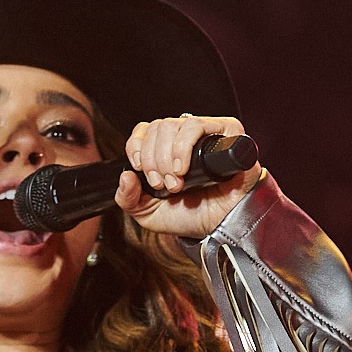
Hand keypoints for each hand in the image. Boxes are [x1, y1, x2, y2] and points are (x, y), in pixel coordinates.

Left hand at [115, 115, 266, 238]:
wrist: (222, 227)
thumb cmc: (191, 216)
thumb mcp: (148, 213)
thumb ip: (128, 198)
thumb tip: (124, 176)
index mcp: (168, 148)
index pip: (144, 130)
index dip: (136, 146)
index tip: (140, 170)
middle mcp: (186, 137)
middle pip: (157, 127)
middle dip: (153, 160)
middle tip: (163, 185)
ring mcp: (206, 132)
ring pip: (173, 125)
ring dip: (166, 156)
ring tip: (176, 182)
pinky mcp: (227, 133)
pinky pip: (197, 125)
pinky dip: (182, 146)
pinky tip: (183, 168)